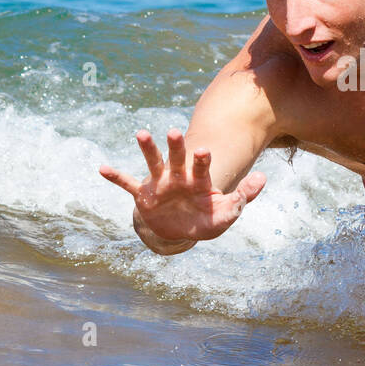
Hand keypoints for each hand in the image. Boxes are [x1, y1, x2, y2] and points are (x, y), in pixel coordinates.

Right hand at [98, 129, 266, 249]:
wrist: (180, 233)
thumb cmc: (205, 220)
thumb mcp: (225, 214)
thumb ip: (243, 197)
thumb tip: (263, 177)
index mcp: (199, 181)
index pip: (201, 166)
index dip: (202, 159)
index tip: (204, 150)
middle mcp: (179, 177)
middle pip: (177, 159)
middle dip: (176, 147)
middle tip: (174, 132)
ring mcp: (159, 185)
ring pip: (153, 163)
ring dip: (147, 150)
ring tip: (141, 133)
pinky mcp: (143, 195)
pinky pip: (127, 184)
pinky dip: (115, 177)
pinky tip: (102, 168)